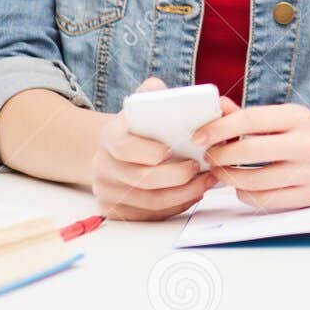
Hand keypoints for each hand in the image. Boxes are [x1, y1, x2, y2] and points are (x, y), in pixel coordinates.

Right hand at [90, 77, 215, 220]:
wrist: (116, 149)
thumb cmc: (140, 126)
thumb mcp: (144, 103)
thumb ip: (155, 94)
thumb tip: (175, 94)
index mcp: (110, 136)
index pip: (123, 146)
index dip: (147, 151)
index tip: (171, 150)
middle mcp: (103, 165)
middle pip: (140, 179)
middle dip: (175, 177)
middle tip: (199, 168)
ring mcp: (107, 190)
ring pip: (148, 201)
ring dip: (182, 194)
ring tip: (206, 182)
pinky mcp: (115, 209)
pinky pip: (148, 215)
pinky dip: (175, 207)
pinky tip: (192, 194)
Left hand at [193, 101, 309, 211]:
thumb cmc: (300, 133)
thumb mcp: (280, 117)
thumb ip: (246, 114)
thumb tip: (215, 107)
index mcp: (297, 117)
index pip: (249, 120)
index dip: (218, 128)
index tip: (198, 137)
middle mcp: (307, 143)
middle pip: (248, 151)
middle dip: (219, 155)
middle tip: (208, 156)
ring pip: (253, 180)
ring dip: (227, 177)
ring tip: (221, 171)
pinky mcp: (309, 195)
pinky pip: (264, 200)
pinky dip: (244, 193)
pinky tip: (242, 185)